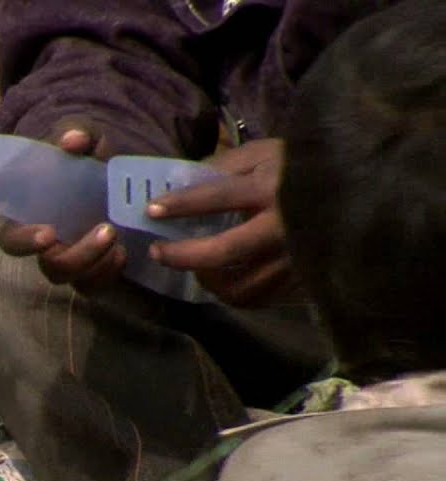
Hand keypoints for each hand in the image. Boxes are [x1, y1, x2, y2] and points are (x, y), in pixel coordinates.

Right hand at [0, 118, 125, 290]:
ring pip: (57, 271)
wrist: (124, 188)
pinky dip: (105, 272)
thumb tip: (72, 140)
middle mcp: (34, 230)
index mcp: (26, 195)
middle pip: (15, 245)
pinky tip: (121, 252)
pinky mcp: (87, 272)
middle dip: (29, 241)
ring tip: (109, 232)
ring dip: (80, 256)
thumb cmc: (91, 163)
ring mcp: (60, 255)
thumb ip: (80, 134)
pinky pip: (90, 285)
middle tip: (51, 232)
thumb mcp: (88, 140)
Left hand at [146, 139, 297, 305]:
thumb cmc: (302, 166)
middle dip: (183, 255)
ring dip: (206, 279)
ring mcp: (293, 258)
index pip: (218, 197)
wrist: (359, 189)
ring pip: (239, 285)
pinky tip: (221, 279)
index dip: (182, 204)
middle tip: (157, 252)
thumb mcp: (265, 152)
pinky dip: (233, 293)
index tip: (151, 210)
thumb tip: (181, 179)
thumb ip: (226, 164)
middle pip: (224, 252)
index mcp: (271, 189)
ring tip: (192, 268)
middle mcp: (282, 227)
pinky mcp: (302, 279)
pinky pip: (259, 297)